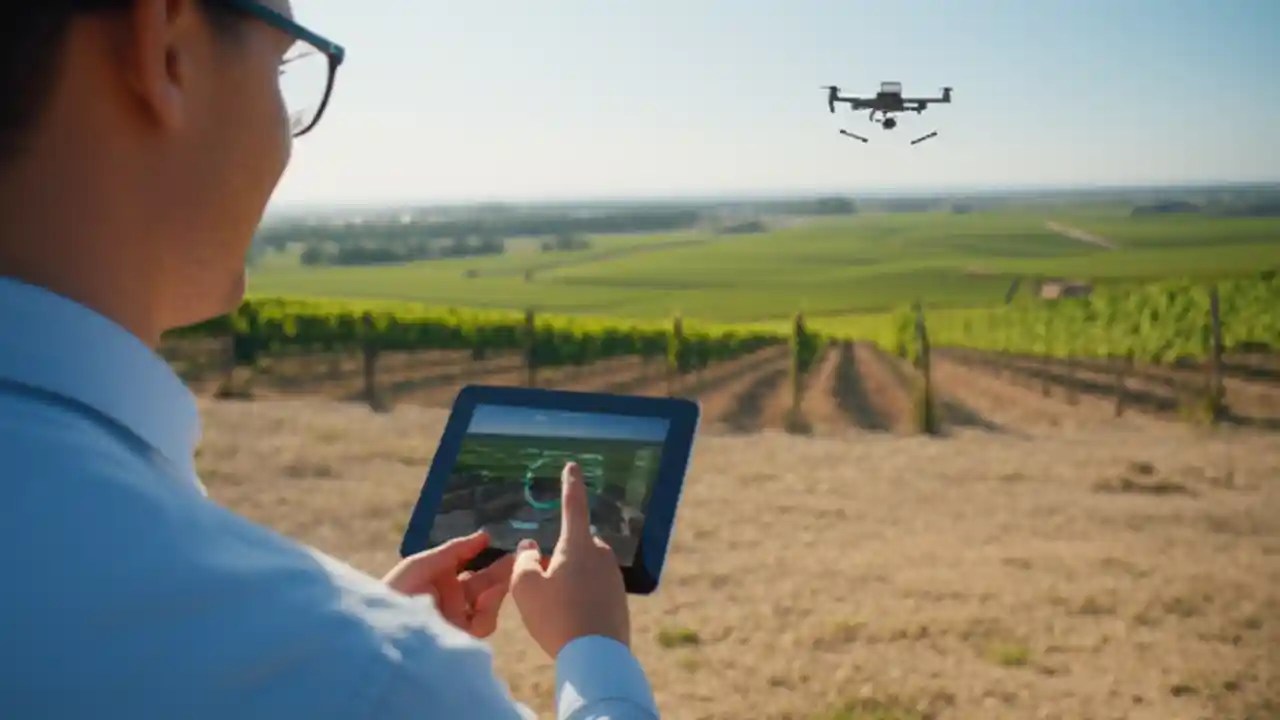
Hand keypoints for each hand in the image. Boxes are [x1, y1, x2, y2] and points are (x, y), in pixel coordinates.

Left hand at [383, 530, 514, 638]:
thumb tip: (485, 534)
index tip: (508, 542)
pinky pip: (485, 623)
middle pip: (486, 583)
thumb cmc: (397, 590)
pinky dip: (490, 607)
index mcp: (442, 580)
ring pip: (490, 603)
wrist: (384, 627)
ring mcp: (458, 619)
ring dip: (499, 587)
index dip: (491, 556)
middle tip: (523, 553)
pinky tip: (491, 593)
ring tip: (510, 569)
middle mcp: (453, 600)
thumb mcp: (424, 562)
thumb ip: (456, 549)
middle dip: (503, 570)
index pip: (474, 567)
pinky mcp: (462, 637)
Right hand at [510, 462, 629, 658]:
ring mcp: (613, 576)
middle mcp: (600, 554)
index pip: (573, 506)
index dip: (570, 485)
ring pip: (581, 570)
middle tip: (542, 593)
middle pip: (572, 547)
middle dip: (556, 561)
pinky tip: (571, 623)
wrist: (597, 656)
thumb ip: (525, 561)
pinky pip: (593, 590)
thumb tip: (532, 547)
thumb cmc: (557, 617)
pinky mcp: (619, 597)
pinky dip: (580, 600)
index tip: (573, 466)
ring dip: (567, 582)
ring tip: (556, 614)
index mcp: (578, 544)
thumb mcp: (526, 588)